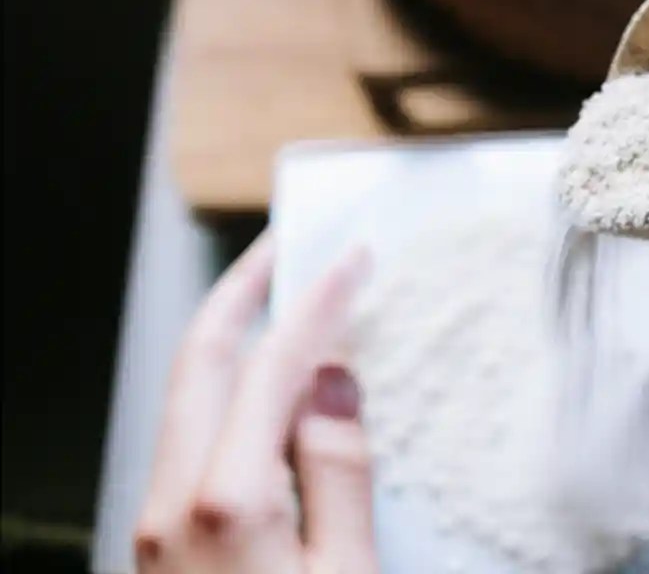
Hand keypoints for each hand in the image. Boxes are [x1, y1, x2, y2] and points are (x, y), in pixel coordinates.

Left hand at [132, 233, 378, 572]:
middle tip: (285, 246)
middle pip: (199, 364)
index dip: (315, 306)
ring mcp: (158, 527)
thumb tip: (335, 386)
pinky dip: (228, 396)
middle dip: (240, 291)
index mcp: (226, 505)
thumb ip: (341, 478)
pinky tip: (267, 394)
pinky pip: (192, 443)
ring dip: (230, 340)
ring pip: (189, 401)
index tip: (348, 263)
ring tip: (278, 303)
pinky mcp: (164, 545)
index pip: (272, 370)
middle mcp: (173, 507)